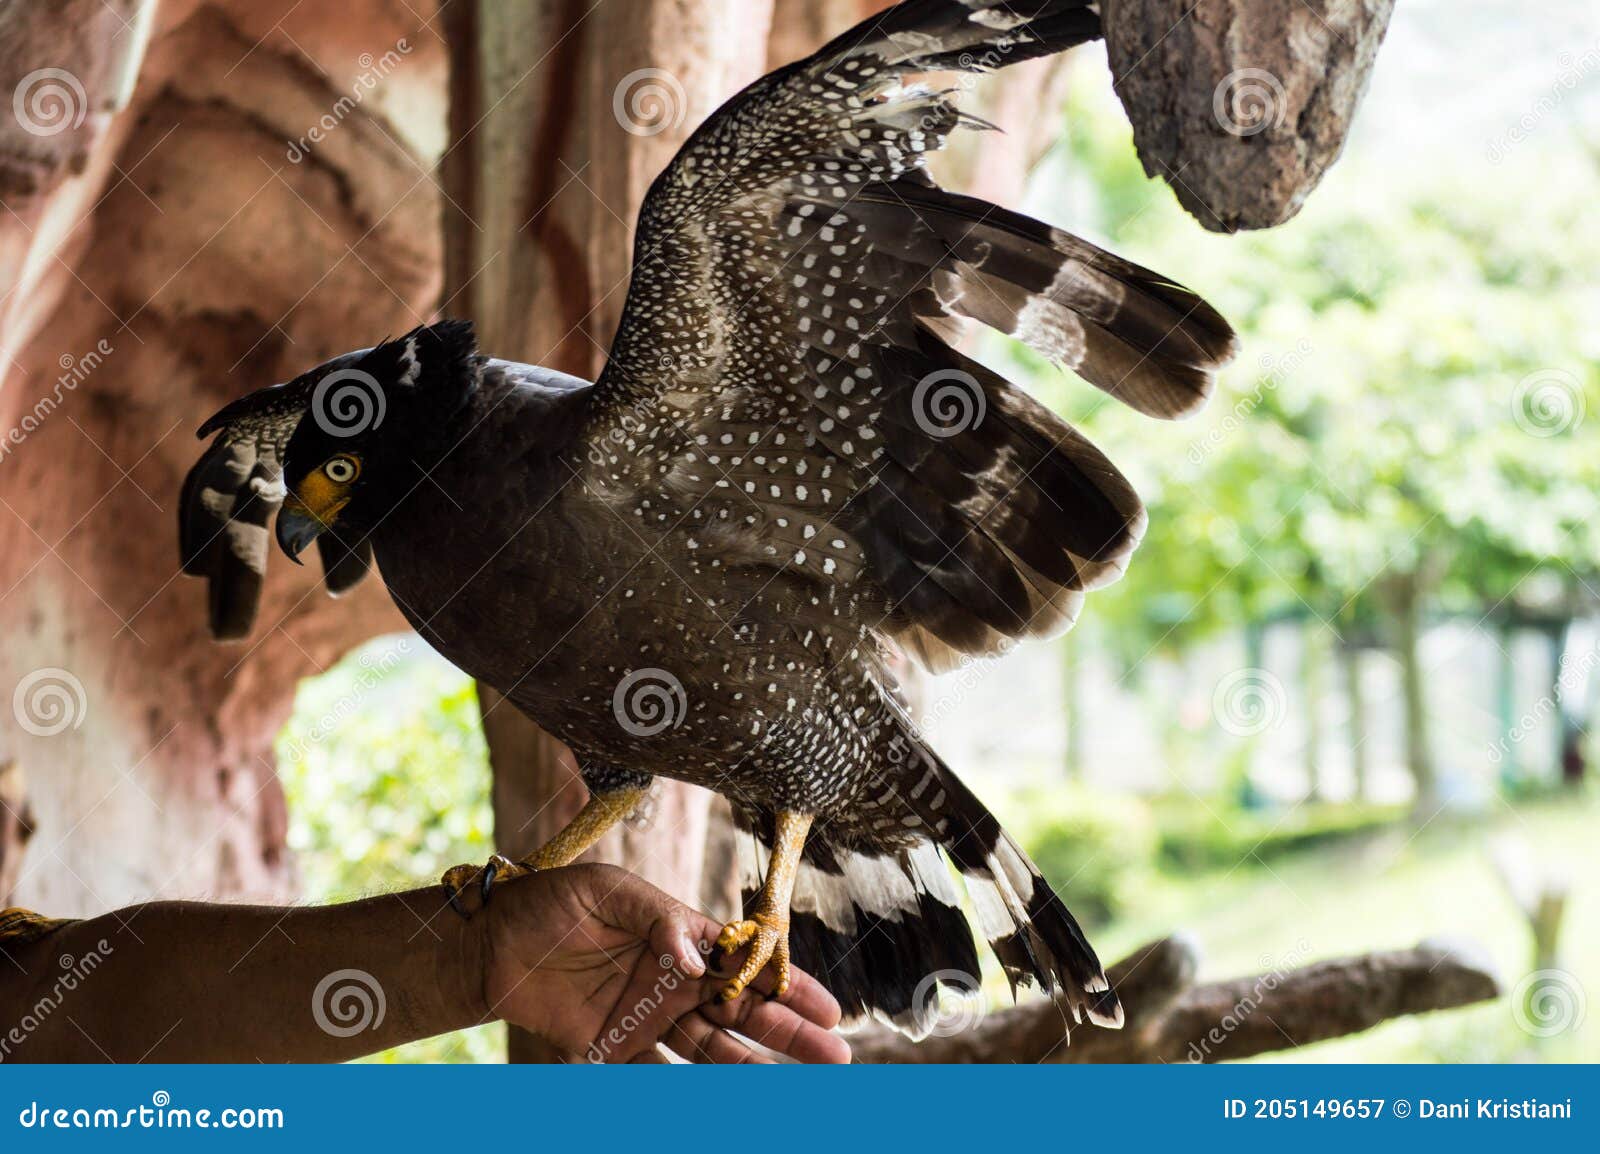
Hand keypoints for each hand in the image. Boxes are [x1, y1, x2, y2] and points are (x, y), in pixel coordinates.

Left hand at [476, 863, 850, 1063]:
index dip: (789, 985)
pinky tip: (724, 1100)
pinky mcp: (614, 1050)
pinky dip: (686, 1091)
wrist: (488, 944)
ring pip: (712, 1050)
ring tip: (793, 1090)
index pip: (747, 964)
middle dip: (790, 1034)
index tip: (829, 1009)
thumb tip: (695, 958)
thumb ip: (658, 919)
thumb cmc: (551, 905)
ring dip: (752, 1069)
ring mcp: (646, 1020)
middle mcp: (673, 982)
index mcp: (682, 938)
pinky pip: (656, 1076)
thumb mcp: (608, 890)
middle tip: (835, 1056)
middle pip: (743, 1012)